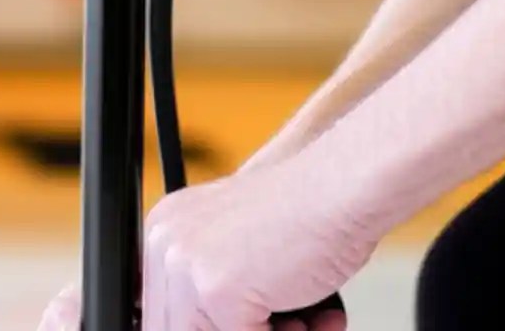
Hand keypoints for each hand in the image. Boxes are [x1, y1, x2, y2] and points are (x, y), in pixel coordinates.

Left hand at [142, 159, 375, 330]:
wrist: (341, 187)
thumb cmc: (309, 212)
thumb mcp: (240, 244)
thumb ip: (215, 281)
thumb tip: (215, 323)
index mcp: (165, 230)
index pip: (163, 306)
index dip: (210, 323)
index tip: (254, 323)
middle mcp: (165, 244)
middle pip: (175, 324)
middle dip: (242, 330)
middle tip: (289, 325)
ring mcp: (187, 266)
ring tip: (305, 324)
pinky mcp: (217, 289)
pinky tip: (314, 317)